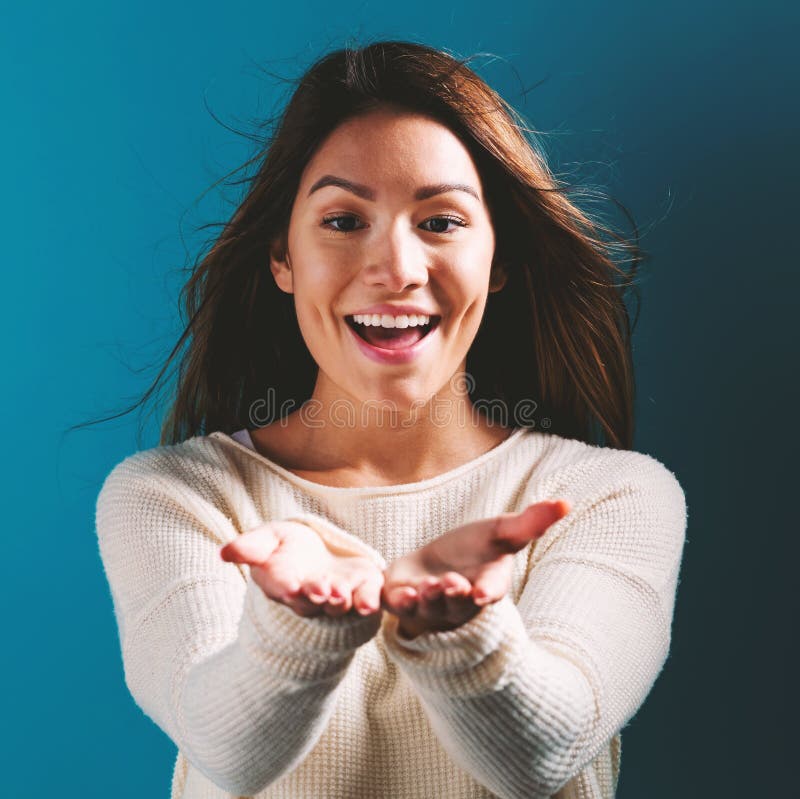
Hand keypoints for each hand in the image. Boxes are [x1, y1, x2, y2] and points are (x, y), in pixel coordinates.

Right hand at [220, 520, 383, 618]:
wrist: (317, 553)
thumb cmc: (285, 548)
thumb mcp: (267, 540)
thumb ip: (250, 547)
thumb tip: (224, 553)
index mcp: (285, 585)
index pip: (284, 589)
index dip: (287, 588)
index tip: (290, 587)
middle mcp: (312, 597)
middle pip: (314, 601)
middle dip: (317, 596)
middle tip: (321, 592)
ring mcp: (339, 595)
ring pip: (341, 603)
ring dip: (342, 601)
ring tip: (342, 594)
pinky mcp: (363, 588)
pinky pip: (368, 597)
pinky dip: (370, 600)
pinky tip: (371, 602)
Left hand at [381, 500, 569, 636]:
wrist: (429, 568)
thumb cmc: (471, 550)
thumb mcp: (501, 532)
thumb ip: (530, 523)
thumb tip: (566, 502)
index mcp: (485, 584)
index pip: (491, 589)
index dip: (487, 591)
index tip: (482, 593)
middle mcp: (458, 601)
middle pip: (457, 602)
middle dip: (454, 594)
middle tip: (451, 584)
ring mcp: (429, 605)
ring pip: (429, 607)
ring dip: (428, 597)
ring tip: (428, 586)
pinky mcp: (401, 601)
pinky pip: (398, 606)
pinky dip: (398, 600)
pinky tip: (399, 590)